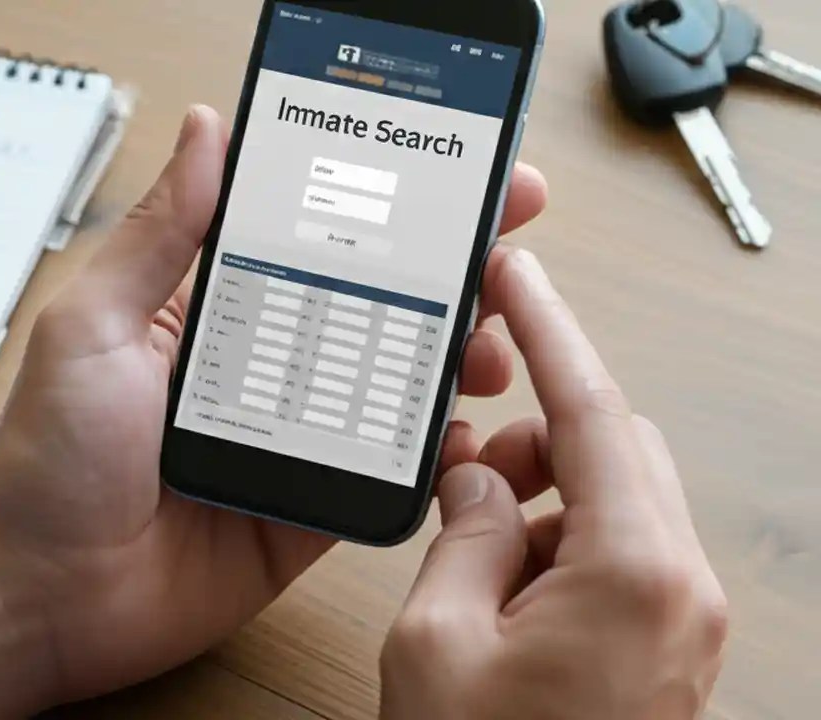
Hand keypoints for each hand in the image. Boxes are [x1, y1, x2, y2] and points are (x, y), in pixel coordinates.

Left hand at [0, 106, 547, 717]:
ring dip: (453, 357)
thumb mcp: (92, 327)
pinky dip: (432, 455)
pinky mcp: (307, 508)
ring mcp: (291, 438)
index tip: (450, 172)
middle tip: (504, 249)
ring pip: (393, 385)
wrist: (42, 599)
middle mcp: (260, 367)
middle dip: (446, 274)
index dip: (383, 203)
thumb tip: (206, 132)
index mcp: (211, 310)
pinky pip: (385, 475)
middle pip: (373, 306)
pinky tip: (461, 433)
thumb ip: (159, 236)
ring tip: (492, 342)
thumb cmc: (45, 463)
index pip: (313, 237)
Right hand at [380, 247, 728, 719]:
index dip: (547, 331)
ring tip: (471, 549)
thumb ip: (463, 533)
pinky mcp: (670, 649)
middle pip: (615, 450)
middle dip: (536, 437)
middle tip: (465, 460)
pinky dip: (561, 545)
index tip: (518, 274)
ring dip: (543, 500)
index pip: (590, 411)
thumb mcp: (438, 640)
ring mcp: (685, 624)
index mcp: (633, 572)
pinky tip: (501, 589)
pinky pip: (623, 557)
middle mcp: (683, 590)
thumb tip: (478, 480)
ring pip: (618, 502)